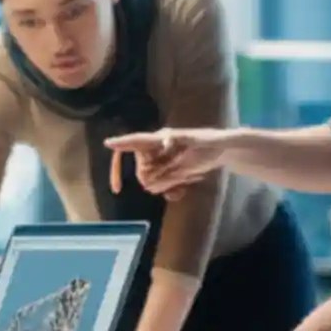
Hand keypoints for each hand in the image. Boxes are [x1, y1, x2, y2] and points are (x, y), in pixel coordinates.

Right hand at [105, 128, 229, 200]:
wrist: (222, 152)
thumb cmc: (211, 143)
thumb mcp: (197, 146)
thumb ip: (177, 153)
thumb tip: (159, 152)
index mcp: (160, 139)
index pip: (137, 141)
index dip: (122, 143)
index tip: (108, 144)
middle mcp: (156, 151)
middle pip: (142, 172)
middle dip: (158, 178)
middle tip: (180, 174)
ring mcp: (161, 163)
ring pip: (151, 183)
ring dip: (167, 185)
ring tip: (187, 179)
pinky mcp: (168, 173)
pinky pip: (159, 188)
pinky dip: (170, 191)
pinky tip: (181, 191)